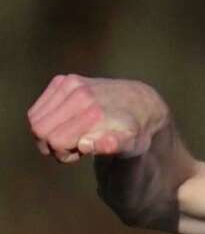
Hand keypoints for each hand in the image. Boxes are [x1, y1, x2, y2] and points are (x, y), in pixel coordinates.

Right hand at [27, 75, 168, 163]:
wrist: (141, 102)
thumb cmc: (135, 130)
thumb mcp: (133, 144)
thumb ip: (112, 146)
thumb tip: (84, 144)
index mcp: (94, 113)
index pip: (54, 140)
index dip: (63, 153)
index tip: (79, 153)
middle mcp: (81, 94)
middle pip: (39, 129)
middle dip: (51, 144)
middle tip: (72, 145)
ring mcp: (71, 83)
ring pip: (34, 118)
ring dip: (48, 131)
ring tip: (71, 133)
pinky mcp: (64, 79)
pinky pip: (38, 106)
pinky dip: (46, 118)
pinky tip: (67, 121)